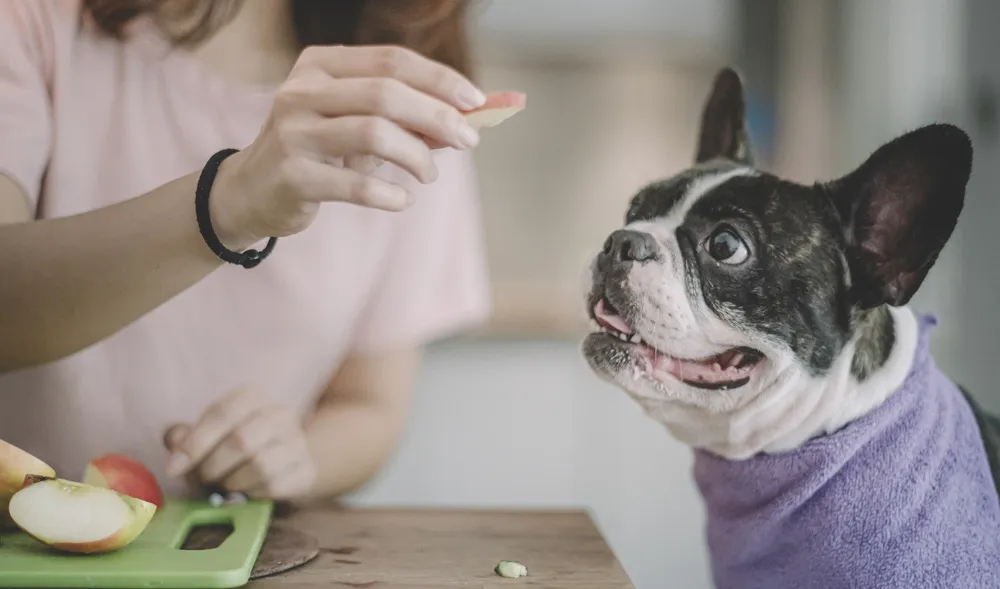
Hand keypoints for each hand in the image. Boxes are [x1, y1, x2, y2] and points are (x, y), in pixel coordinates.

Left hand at [163, 389, 316, 499]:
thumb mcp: (208, 433)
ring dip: (232, 483)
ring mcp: (298, 442)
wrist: (285, 458)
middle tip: (201, 480)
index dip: (195, 443)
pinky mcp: (306, 470)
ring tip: (223, 485)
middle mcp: (280, 414)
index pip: (224, 413)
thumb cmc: (236, 445)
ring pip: (261, 466)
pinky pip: (275, 487)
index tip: (174, 469)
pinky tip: (245, 492)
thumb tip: (175, 444)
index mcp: (252, 397)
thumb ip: (185, 436)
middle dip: (212, 467)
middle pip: (242, 441)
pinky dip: (252, 494)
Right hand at [211, 44, 485, 248]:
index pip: (391, 60)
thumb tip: (465, 119)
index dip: (439, 78)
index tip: (475, 100)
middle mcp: (302, 91)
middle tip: (469, 140)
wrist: (250, 191)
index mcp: (320, 65)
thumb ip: (401, 117)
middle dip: (437, 117)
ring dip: (417, 156)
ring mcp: (293, 133)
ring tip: (429, 174)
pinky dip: (390, 193)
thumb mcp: (352, 123)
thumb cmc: (318, 152)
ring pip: (373, 133)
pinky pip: (355, 183)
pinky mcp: (293, 176)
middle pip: (385, 94)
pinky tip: (403, 199)